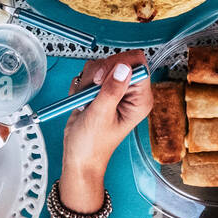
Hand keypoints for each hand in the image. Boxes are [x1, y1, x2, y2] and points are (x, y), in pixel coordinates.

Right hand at [60, 51, 150, 208]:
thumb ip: (112, 90)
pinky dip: (81, 85)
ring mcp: (115, 90)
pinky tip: (81, 101)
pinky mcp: (101, 90)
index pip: (138, 63)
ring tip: (86, 101)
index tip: (102, 79)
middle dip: (99, 73)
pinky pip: (89, 74)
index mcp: (140, 99)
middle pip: (117, 60)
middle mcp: (130, 92)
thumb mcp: (101, 116)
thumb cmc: (92, 145)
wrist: (78, 157)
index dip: (118, 65)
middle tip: (92, 92)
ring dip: (87, 81)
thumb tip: (124, 67)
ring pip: (101, 65)